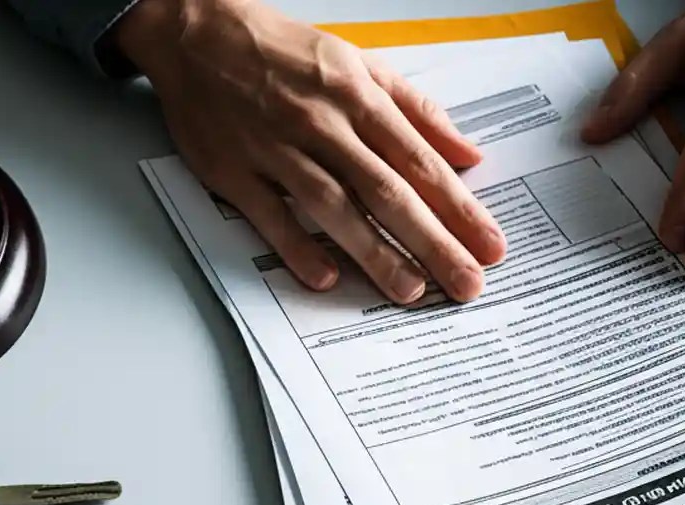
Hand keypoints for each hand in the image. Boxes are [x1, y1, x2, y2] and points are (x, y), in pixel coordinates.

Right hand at [114, 0, 505, 303]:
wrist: (197, 34)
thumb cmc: (280, 50)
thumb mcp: (359, 63)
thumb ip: (416, 109)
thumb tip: (465, 152)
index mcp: (357, 97)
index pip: (420, 162)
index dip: (459, 207)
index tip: (488, 244)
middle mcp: (322, 125)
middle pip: (387, 192)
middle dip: (433, 242)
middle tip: (465, 282)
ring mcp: (277, 150)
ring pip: (335, 207)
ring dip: (375, 253)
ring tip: (409, 290)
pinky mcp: (234, 171)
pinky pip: (270, 215)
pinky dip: (297, 247)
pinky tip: (325, 277)